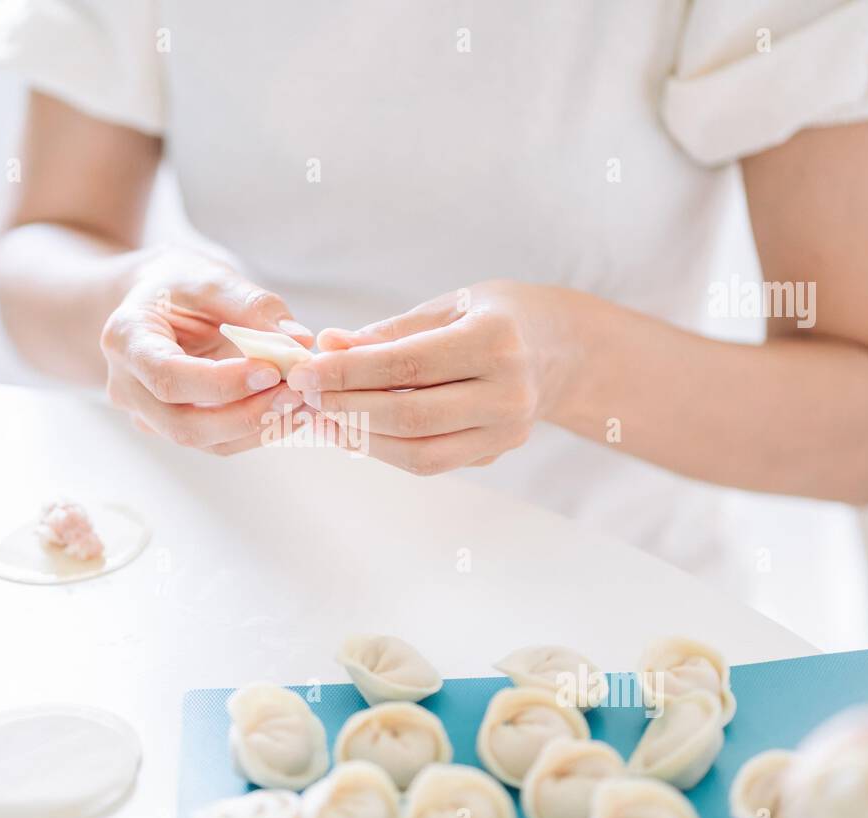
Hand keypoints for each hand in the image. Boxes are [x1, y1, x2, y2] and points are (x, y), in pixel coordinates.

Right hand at [101, 249, 312, 454]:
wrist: (156, 302)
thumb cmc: (180, 284)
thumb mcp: (211, 277)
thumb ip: (253, 305)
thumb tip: (298, 340)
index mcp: (125, 340)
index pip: (167, 377)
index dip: (220, 383)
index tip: (271, 371)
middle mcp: (127, 387)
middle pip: (183, 424)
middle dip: (246, 415)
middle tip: (297, 393)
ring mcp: (148, 414)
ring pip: (206, 441)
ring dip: (259, 426)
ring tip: (305, 401)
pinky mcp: (176, 427)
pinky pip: (218, 441)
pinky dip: (258, 429)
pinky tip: (293, 411)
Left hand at [286, 281, 590, 475]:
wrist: (562, 350)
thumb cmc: (498, 316)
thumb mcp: (448, 306)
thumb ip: (388, 333)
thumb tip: (326, 347)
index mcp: (496, 341)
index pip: (407, 365)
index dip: (349, 373)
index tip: (306, 372)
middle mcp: (508, 392)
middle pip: (411, 416)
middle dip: (348, 409)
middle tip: (307, 396)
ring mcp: (507, 431)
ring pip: (419, 452)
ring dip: (362, 439)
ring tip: (324, 418)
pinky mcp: (497, 453)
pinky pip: (431, 461)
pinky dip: (386, 450)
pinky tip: (355, 431)